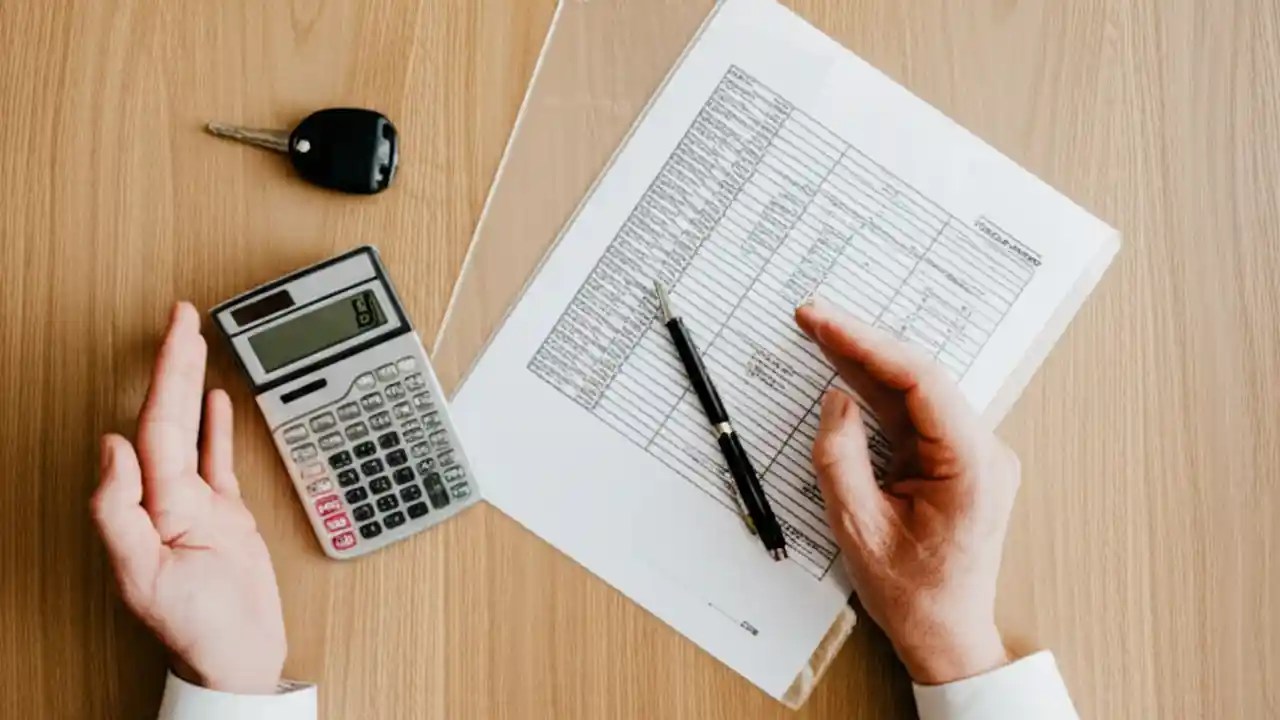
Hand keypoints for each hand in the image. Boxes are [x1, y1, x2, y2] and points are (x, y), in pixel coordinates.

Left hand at [92, 302, 285, 693]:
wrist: (239, 657)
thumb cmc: (196, 627)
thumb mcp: (145, 576)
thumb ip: (119, 510)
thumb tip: (109, 447)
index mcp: (148, 505)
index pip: (155, 428)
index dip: (164, 377)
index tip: (174, 335)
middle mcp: (167, 497)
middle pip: (170, 417)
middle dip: (174, 364)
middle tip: (182, 317)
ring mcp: (197, 504)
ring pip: (192, 430)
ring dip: (192, 385)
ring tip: (194, 344)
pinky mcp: (224, 515)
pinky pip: (219, 460)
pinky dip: (218, 428)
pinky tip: (217, 400)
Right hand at [795, 297, 1019, 684]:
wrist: (948, 636)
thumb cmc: (911, 595)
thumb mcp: (859, 530)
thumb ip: (840, 460)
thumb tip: (836, 401)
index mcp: (971, 465)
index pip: (920, 382)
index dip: (867, 344)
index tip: (823, 322)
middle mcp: (982, 451)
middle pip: (918, 378)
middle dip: (862, 344)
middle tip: (811, 315)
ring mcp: (972, 453)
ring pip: (914, 391)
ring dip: (866, 363)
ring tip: (819, 331)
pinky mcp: (955, 460)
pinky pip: (913, 413)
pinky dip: (876, 392)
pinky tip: (844, 370)